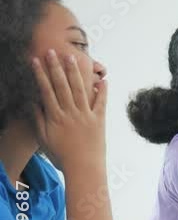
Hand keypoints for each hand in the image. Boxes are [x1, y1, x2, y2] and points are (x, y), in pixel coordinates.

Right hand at [32, 50, 106, 167]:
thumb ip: (38, 119)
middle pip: (62, 86)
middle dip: (56, 67)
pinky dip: (102, 91)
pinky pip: (101, 103)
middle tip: (52, 51)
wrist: (84, 168)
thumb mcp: (44, 138)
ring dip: (75, 73)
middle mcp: (70, 113)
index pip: (46, 91)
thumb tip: (33, 102)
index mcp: (55, 117)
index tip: (35, 61)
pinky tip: (102, 79)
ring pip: (80, 90)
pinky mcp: (100, 120)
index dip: (40, 75)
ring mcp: (86, 116)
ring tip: (71, 57)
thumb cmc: (62, 155)